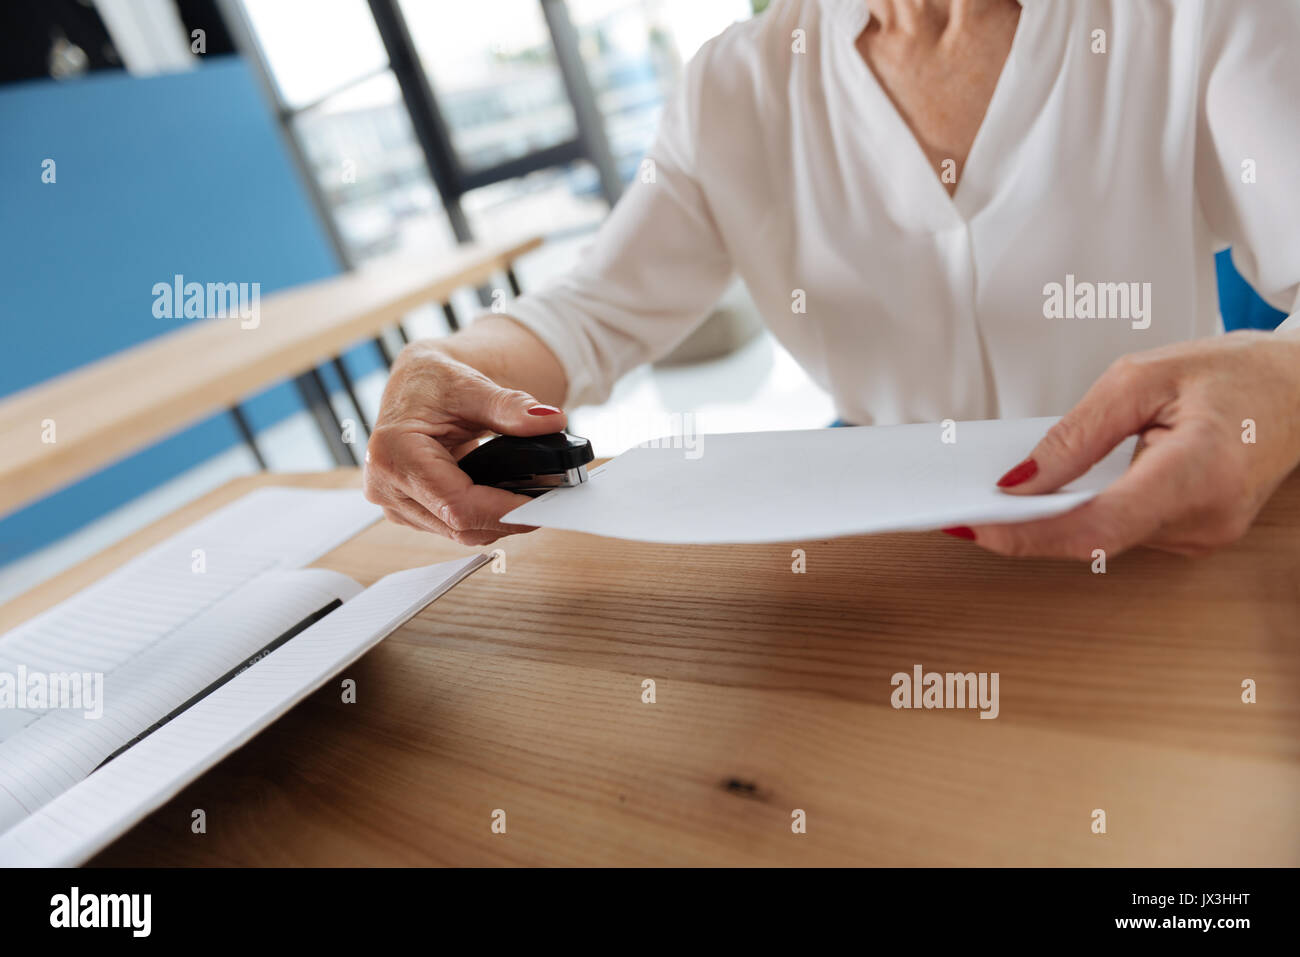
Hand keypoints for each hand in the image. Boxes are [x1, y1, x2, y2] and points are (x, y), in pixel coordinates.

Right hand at [363, 341, 566, 543]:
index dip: (504, 511)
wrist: (417, 384)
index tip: (542, 504)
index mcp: (393, 454)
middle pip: (459, 525)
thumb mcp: (474, 387)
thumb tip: (551, 422)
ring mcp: (395, 504)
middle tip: (549, 499)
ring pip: (458, 532)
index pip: (457, 504)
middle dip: (508, 517)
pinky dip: (483, 517)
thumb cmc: (433, 381)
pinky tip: (504, 500)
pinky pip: (452, 527)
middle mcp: (386, 486)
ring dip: (497, 521)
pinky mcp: (408, 511)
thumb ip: (511, 407)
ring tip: (530, 496)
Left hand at [951, 330, 1299, 558]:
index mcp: (1201, 471)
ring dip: (1054, 519)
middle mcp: (1206, 518)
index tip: (977, 527)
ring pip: (1106, 539)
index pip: (1099, 526)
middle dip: (1027, 527)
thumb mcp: (1141, 379)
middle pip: (1095, 538)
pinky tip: (1058, 496)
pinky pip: (1125, 532)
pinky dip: (1085, 515)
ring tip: (1005, 497)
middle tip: (964, 511)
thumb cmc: (1235, 374)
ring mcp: (1204, 536)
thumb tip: (1018, 481)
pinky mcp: (1196, 537)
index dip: (1031, 534)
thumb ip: (1075, 435)